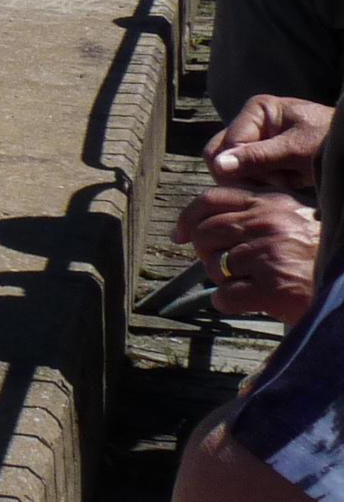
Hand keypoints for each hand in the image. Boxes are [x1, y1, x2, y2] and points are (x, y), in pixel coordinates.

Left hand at [172, 187, 320, 324]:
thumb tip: (209, 220)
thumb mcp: (294, 217)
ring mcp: (269, 255)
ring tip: (249, 283)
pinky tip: (246, 302)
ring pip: (213, 266)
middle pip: (205, 234)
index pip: (211, 199)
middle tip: (223, 266)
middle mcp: (267, 223)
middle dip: (206, 253)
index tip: (179, 234)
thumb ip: (259, 211)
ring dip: (222, 279)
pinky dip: (227, 303)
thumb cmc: (321, 254)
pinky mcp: (273, 289)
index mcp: (271, 202)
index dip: (188, 218)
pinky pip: (225, 296)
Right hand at [204, 95, 333, 190]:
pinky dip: (266, 184)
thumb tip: (218, 166)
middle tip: (280, 183)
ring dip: (258, 182)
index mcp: (258, 110)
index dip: (245, 168)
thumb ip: (257, 157)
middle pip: (221, 154)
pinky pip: (248, 176)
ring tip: (290, 182)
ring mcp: (257, 141)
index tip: (279, 180)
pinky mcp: (264, 158)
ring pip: (233, 169)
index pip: (226, 145)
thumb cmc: (331, 144)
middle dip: (247, 175)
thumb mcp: (296, 151)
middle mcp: (252, 123)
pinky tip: (289, 183)